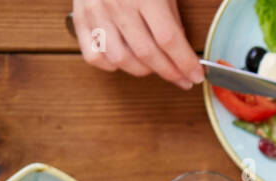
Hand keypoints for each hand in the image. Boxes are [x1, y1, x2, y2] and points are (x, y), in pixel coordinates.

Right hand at [73, 0, 203, 88]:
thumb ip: (172, 18)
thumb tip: (182, 52)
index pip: (168, 39)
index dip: (185, 62)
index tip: (196, 75)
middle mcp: (118, 5)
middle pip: (146, 54)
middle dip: (170, 73)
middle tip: (183, 79)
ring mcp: (95, 12)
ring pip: (120, 60)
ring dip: (143, 71)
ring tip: (155, 68)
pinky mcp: (79, 18)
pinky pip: (94, 56)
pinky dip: (111, 65)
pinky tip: (125, 59)